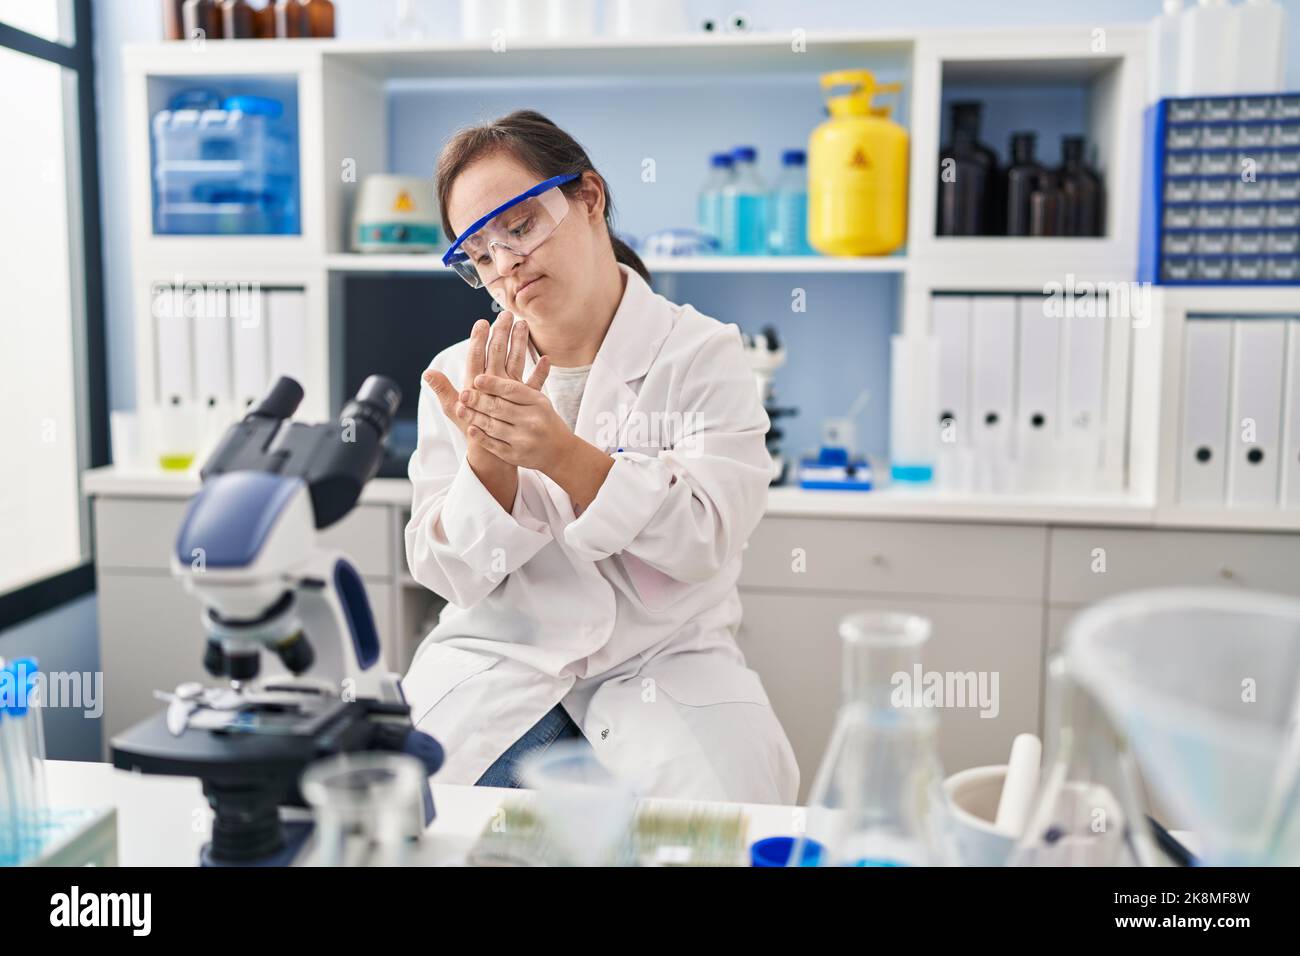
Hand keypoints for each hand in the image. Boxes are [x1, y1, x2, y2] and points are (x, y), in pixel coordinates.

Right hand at [423, 311, 548, 444]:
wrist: (492, 453)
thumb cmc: (471, 427)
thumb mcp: (453, 409)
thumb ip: (443, 389)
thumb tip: (427, 372)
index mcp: (475, 387)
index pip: (476, 358)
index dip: (478, 340)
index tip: (481, 322)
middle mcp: (493, 388)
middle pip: (497, 355)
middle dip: (501, 333)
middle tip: (505, 314)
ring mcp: (510, 394)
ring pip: (516, 363)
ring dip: (520, 343)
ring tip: (523, 324)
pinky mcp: (525, 402)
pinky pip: (536, 385)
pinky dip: (542, 372)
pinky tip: (547, 358)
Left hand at [458, 373, 573, 473]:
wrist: (560, 451)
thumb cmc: (544, 420)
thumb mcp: (539, 400)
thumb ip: (520, 387)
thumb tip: (503, 365)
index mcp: (537, 402)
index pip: (511, 390)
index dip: (493, 384)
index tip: (477, 379)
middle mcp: (532, 420)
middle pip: (499, 407)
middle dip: (478, 400)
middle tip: (463, 394)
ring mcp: (524, 439)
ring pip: (493, 426)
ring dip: (474, 417)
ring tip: (461, 409)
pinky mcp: (516, 455)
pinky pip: (494, 445)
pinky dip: (481, 437)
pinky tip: (471, 429)